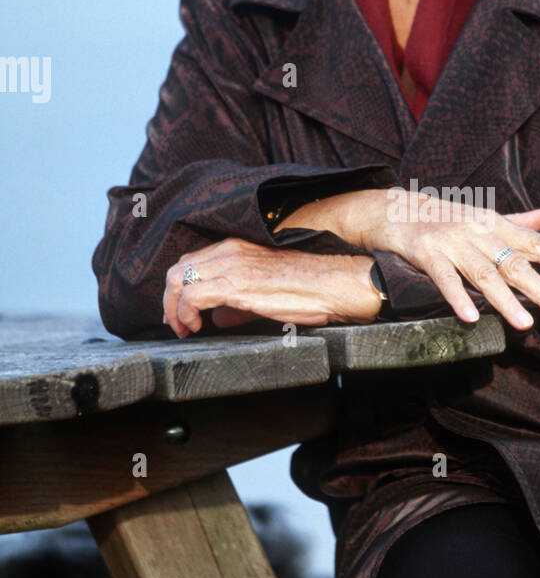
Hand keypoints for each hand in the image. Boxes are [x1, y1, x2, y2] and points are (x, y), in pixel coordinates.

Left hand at [162, 240, 381, 338]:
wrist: (333, 284)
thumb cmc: (308, 287)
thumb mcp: (264, 292)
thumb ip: (237, 304)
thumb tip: (217, 318)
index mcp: (236, 248)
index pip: (191, 261)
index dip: (178, 288)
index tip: (180, 312)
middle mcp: (229, 252)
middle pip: (177, 268)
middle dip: (168, 299)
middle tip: (175, 323)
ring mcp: (231, 266)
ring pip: (178, 280)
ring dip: (172, 308)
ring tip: (183, 328)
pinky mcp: (236, 286)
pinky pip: (192, 297)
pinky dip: (184, 314)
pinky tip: (195, 328)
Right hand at [277, 188, 539, 329]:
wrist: (393, 208)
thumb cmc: (443, 217)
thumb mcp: (481, 216)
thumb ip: (516, 222)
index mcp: (493, 222)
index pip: (533, 240)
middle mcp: (476, 230)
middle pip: (514, 261)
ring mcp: (451, 241)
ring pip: (484, 273)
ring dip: (505, 300)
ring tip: (524, 323)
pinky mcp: (426, 252)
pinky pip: (444, 278)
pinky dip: (458, 298)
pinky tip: (472, 318)